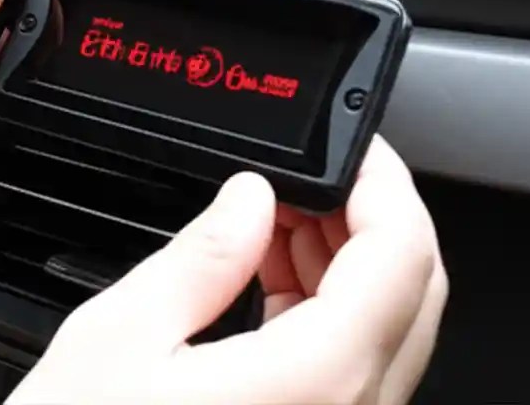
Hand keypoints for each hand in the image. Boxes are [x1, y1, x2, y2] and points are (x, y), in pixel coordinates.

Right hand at [9, 136, 447, 404]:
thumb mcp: (117, 342)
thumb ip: (201, 258)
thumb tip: (247, 200)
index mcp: (313, 383)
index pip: (404, 257)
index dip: (387, 184)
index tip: (353, 148)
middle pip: (412, 294)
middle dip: (368, 219)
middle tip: (305, 179)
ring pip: (388, 334)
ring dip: (348, 265)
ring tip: (274, 222)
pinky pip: (354, 373)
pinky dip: (328, 316)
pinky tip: (271, 285)